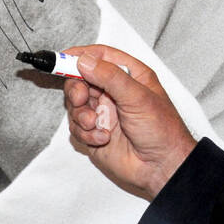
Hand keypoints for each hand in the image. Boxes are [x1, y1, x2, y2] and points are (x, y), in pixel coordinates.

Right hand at [62, 44, 196, 200]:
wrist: (161, 167)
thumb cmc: (161, 130)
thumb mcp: (138, 97)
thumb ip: (110, 77)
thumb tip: (84, 61)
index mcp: (129, 76)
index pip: (101, 57)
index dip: (80, 55)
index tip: (61, 58)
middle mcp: (114, 92)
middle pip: (81, 79)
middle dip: (76, 89)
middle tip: (80, 99)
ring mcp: (103, 113)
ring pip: (75, 105)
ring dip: (81, 115)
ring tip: (95, 124)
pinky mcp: (95, 133)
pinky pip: (76, 127)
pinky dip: (85, 133)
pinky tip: (103, 139)